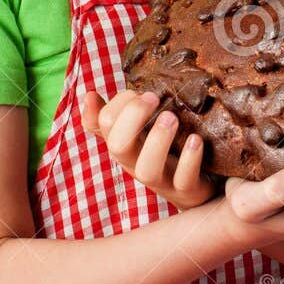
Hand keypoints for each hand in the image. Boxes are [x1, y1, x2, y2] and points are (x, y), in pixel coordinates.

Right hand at [81, 89, 215, 209]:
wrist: (196, 188)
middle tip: (153, 97)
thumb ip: (116, 115)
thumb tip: (88, 95)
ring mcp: (161, 180)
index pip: (105, 123)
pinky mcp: (187, 191)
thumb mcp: (139, 132)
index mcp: (124, 145)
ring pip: (147, 170)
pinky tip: (195, 140)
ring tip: (171, 117)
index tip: (138, 92)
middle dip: (132, 116)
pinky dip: (189, 160)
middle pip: (118, 147)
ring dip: (157, 140)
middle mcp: (137, 163)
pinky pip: (184, 181)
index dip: (118, 103)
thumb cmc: (163, 152)